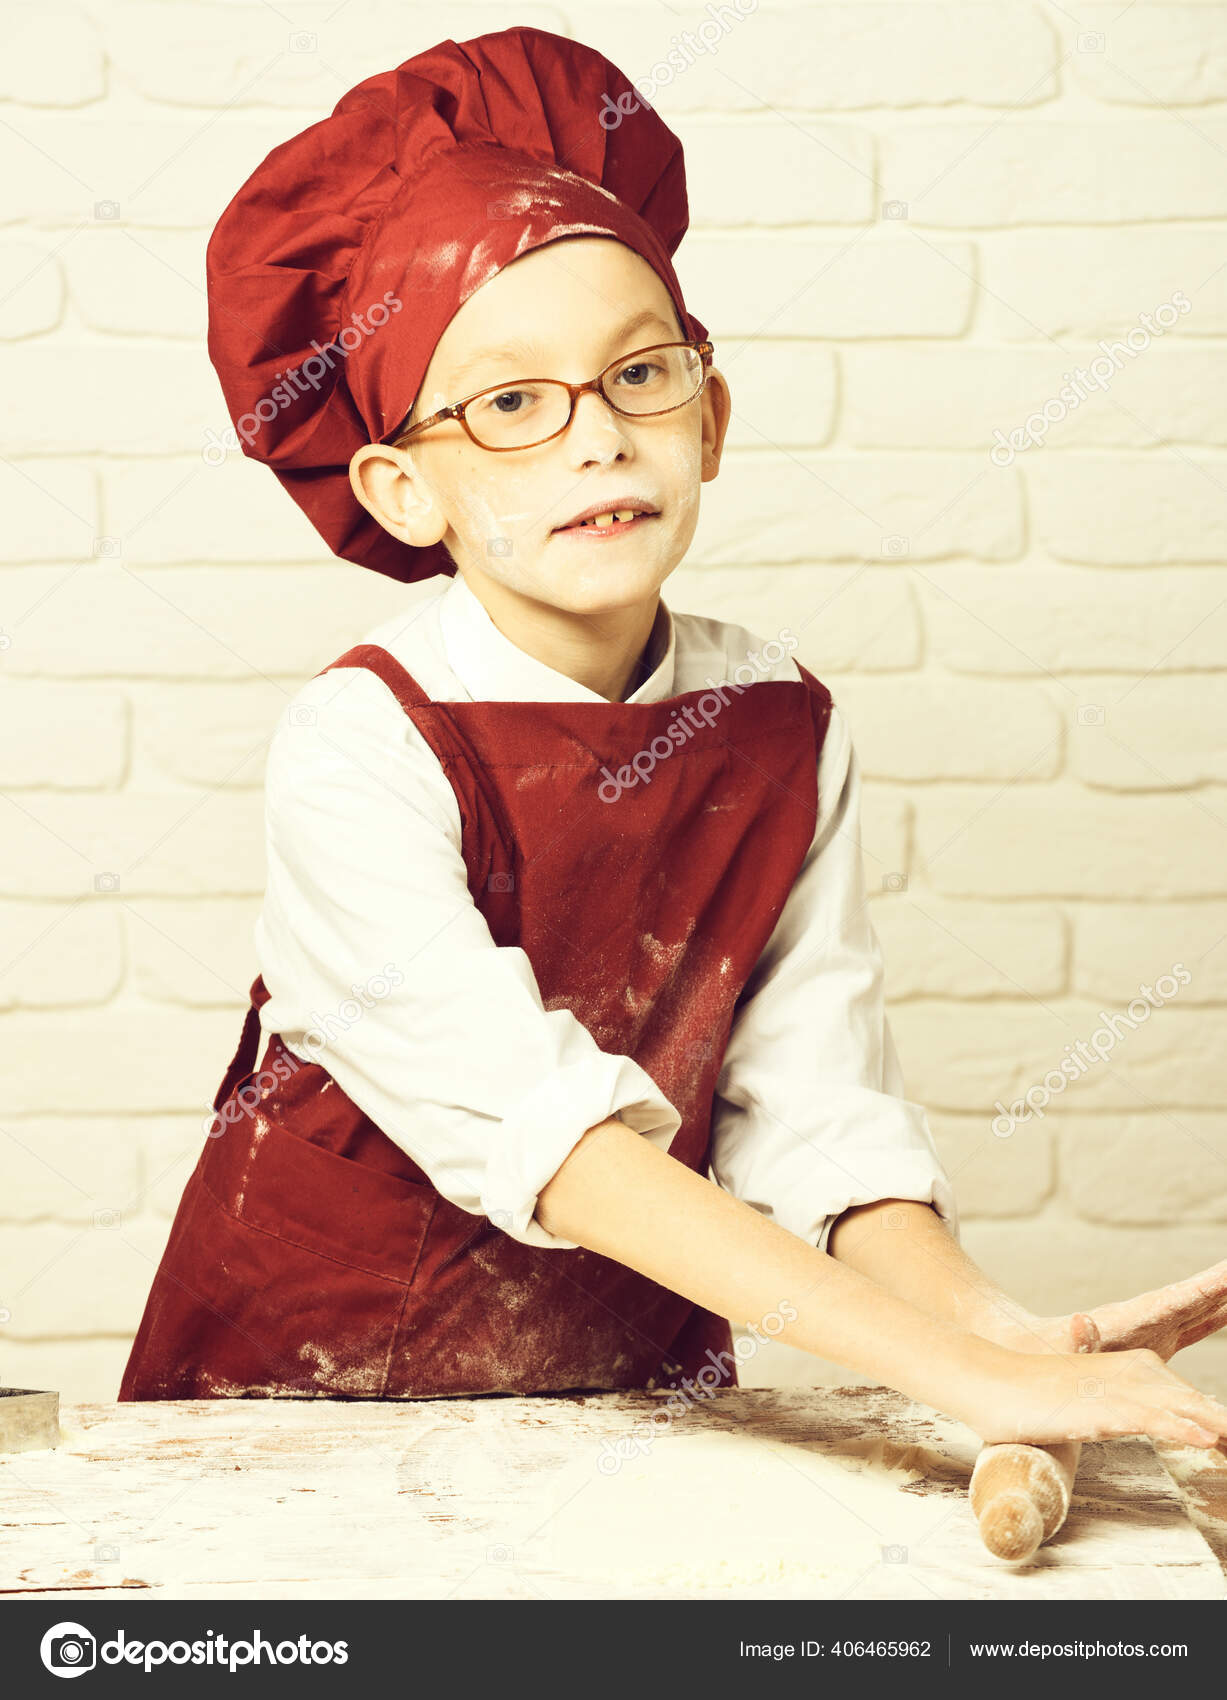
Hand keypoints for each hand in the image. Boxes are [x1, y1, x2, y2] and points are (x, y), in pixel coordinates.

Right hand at [967, 1345, 1226, 1449]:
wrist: (985, 1380)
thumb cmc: (1027, 1393)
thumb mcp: (1079, 1402)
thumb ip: (1110, 1406)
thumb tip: (1128, 1416)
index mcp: (1129, 1369)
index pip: (1184, 1397)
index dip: (1211, 1419)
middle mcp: (1128, 1374)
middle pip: (1191, 1401)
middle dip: (1218, 1422)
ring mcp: (1113, 1390)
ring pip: (1179, 1408)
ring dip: (1213, 1425)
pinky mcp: (1097, 1407)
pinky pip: (1148, 1418)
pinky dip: (1179, 1427)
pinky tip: (1205, 1439)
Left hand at [1002, 1257, 1226, 1362]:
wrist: (1035, 1349)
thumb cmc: (1046, 1351)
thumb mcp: (1062, 1346)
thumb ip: (1078, 1338)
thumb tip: (1085, 1321)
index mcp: (1131, 1318)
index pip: (1174, 1301)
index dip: (1203, 1291)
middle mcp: (1148, 1317)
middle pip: (1194, 1298)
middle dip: (1223, 1284)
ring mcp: (1155, 1328)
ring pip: (1199, 1308)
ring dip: (1225, 1297)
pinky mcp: (1157, 1342)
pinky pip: (1194, 1326)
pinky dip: (1215, 1317)